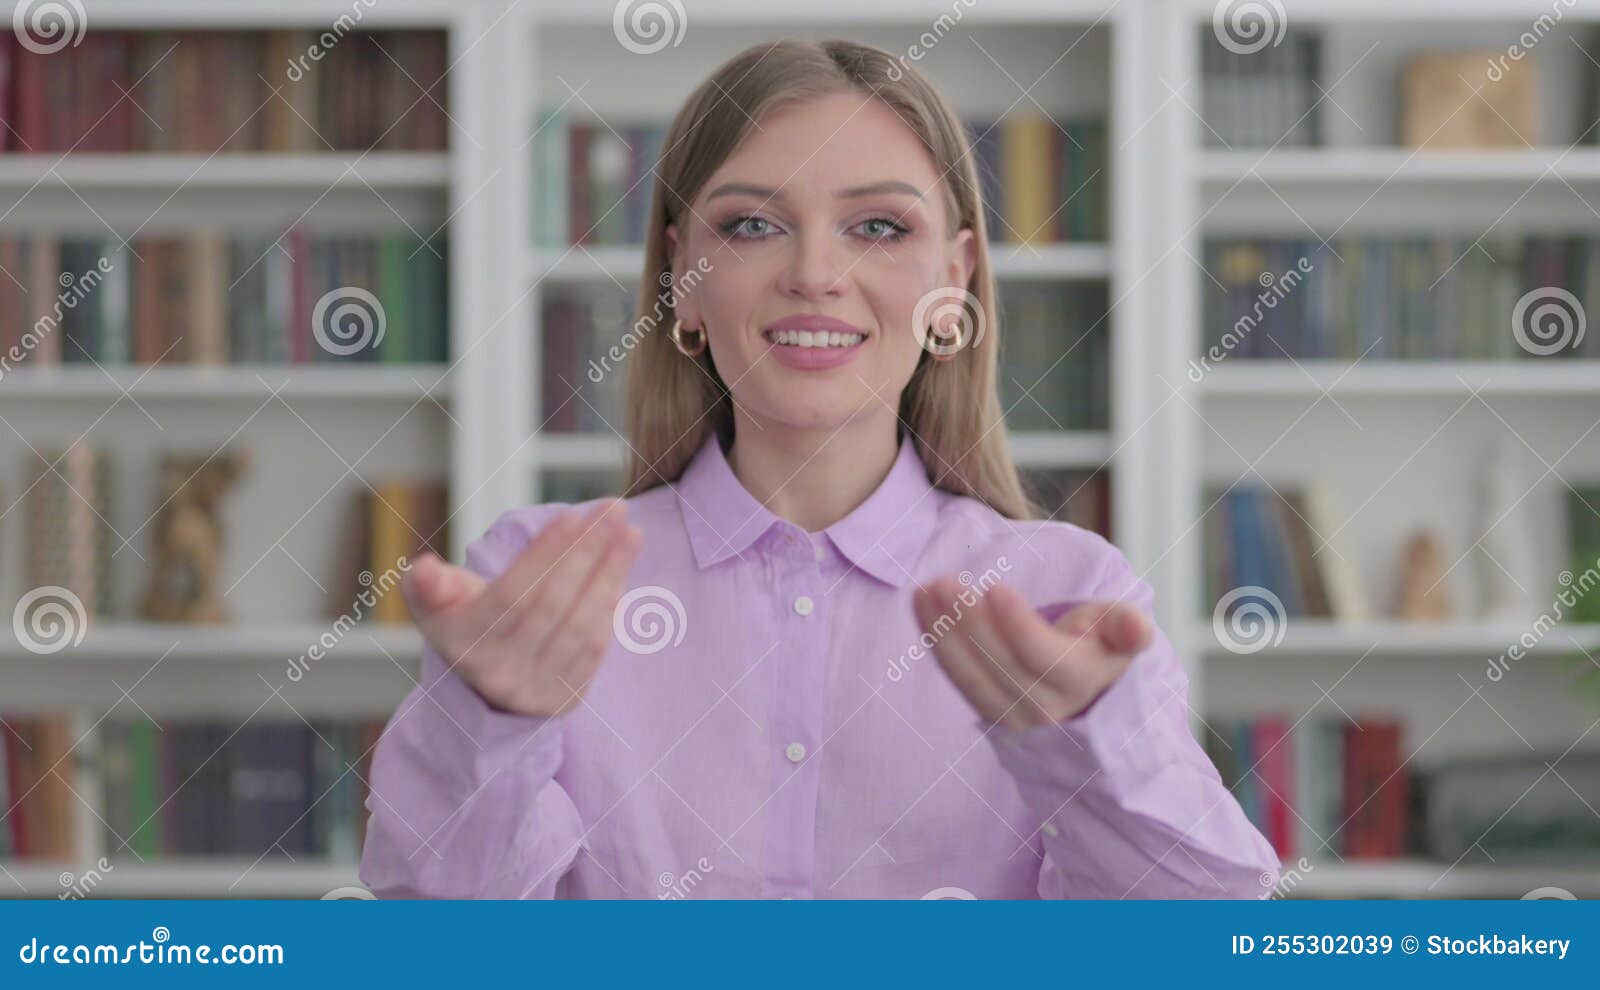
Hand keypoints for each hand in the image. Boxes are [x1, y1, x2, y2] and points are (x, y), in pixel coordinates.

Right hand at [401, 498, 642, 717]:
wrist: (483, 694)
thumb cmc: (465, 627)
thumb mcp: (436, 607)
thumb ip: (429, 587)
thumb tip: (423, 570)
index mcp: (465, 644)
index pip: (514, 594)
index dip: (545, 555)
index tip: (573, 515)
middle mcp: (500, 673)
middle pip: (553, 605)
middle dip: (588, 553)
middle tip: (615, 510)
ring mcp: (536, 690)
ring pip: (581, 626)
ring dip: (610, 575)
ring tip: (630, 533)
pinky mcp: (565, 699)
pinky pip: (595, 648)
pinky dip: (611, 606)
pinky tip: (621, 571)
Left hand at [911, 578, 1151, 729]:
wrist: (1087, 691)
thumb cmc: (1101, 645)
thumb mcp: (1119, 632)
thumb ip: (1127, 628)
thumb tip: (1140, 628)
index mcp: (1080, 680)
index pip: (1042, 656)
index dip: (1017, 625)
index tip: (995, 588)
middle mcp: (1045, 706)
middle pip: (1000, 665)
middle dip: (970, 623)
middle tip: (945, 582)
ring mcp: (1013, 714)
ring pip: (973, 675)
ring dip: (944, 633)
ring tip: (925, 591)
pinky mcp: (988, 710)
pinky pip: (958, 678)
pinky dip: (937, 643)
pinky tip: (921, 606)